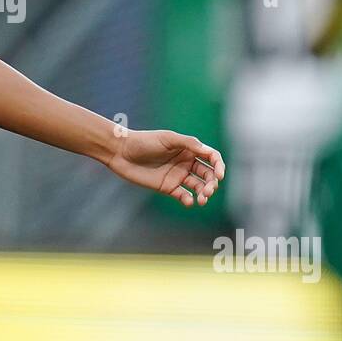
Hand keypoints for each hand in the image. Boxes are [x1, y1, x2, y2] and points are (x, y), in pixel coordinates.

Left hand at [105, 129, 224, 206]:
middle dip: (212, 183)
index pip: (211, 158)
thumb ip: (188, 143)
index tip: (220, 174)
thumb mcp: (167, 139)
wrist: (122, 152)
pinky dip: (188, 200)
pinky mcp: (168, 187)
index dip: (219, 166)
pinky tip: (188, 201)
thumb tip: (208, 151)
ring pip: (198, 187)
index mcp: (189, 149)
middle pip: (208, 174)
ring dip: (204, 193)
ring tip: (202, 199)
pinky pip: (183, 196)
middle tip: (209, 191)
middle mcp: (186, 162)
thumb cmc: (144, 141)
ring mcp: (178, 175)